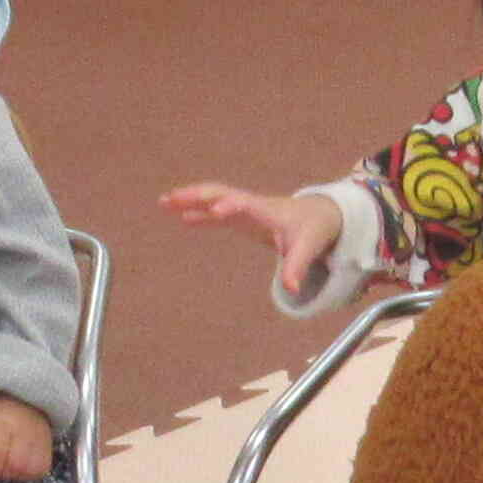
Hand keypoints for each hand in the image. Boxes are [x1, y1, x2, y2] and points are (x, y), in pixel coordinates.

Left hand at [0, 392, 55, 482]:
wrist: (23, 399)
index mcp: (3, 422)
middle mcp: (24, 429)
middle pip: (16, 464)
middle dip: (3, 474)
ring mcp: (39, 437)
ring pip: (31, 469)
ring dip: (17, 476)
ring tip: (9, 470)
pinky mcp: (49, 444)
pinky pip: (43, 468)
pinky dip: (31, 474)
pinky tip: (23, 469)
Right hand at [161, 180, 341, 293]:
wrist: (319, 215)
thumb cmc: (312, 229)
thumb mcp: (308, 248)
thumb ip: (296, 267)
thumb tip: (292, 290)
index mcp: (267, 210)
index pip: (245, 204)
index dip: (231, 205)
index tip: (215, 210)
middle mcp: (251, 204)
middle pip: (220, 192)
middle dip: (196, 195)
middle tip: (171, 199)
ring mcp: (244, 208)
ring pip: (213, 197)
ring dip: (190, 199)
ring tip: (164, 201)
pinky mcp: (241, 216)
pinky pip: (216, 210)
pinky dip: (199, 212)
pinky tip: (181, 217)